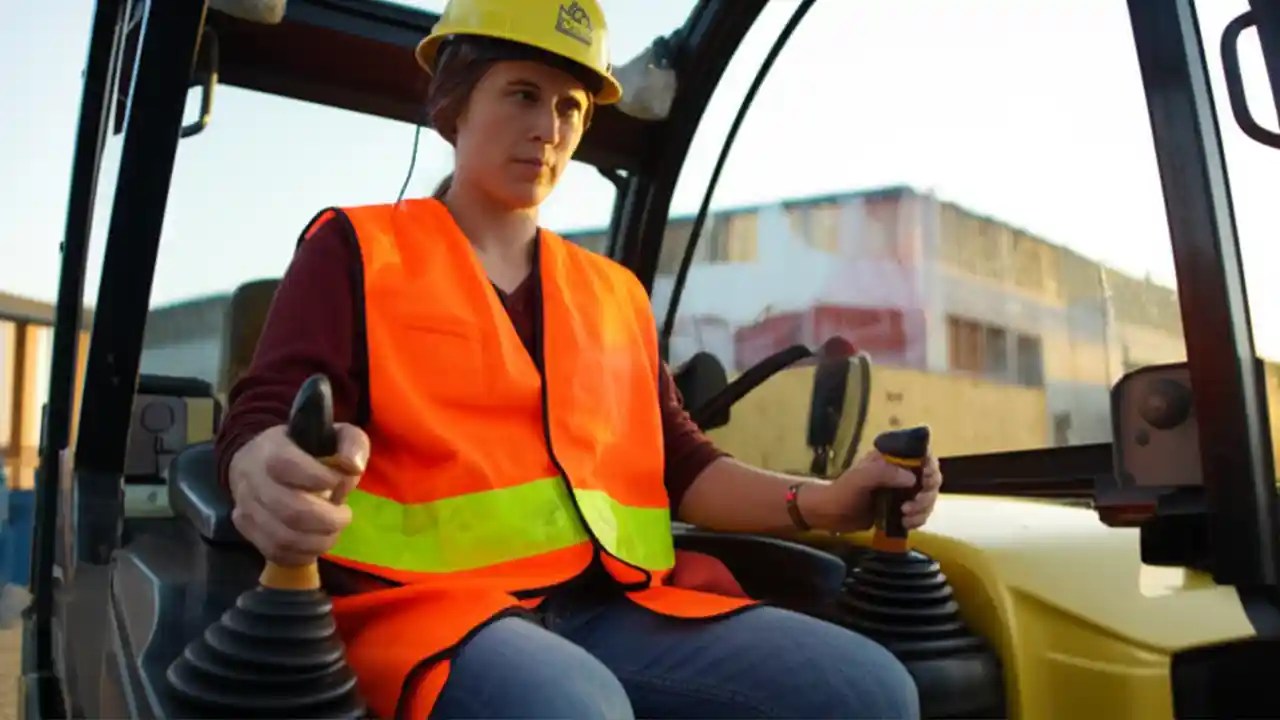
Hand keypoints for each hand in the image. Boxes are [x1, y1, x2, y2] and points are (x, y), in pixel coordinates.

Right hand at [228, 423, 369, 565]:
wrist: (258, 458)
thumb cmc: (305, 448)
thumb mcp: (335, 435)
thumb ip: (352, 444)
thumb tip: (353, 467)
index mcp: (272, 449)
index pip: (288, 465)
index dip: (320, 478)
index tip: (339, 482)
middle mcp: (253, 478)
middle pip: (289, 510)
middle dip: (327, 519)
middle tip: (345, 516)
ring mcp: (246, 505)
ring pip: (281, 537)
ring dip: (317, 542)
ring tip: (333, 532)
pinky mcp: (246, 528)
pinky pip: (274, 551)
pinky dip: (301, 554)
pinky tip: (316, 544)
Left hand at [800, 450, 942, 532]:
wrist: (830, 515)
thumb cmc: (842, 491)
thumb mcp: (860, 478)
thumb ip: (884, 473)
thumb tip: (912, 478)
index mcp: (891, 460)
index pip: (921, 456)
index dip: (931, 466)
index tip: (927, 480)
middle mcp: (899, 473)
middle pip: (930, 480)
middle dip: (927, 494)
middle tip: (912, 505)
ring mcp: (901, 492)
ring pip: (927, 498)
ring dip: (923, 509)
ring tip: (905, 516)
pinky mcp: (899, 510)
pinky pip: (919, 513)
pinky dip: (918, 519)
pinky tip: (905, 524)